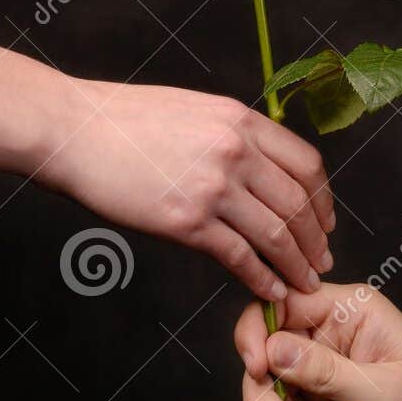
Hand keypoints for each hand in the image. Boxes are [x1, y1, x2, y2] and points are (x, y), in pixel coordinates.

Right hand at [41, 81, 334, 300]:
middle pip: (298, 203)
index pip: (306, 164)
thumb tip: (260, 164)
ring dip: (296, 265)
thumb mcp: (193, 110)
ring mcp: (213, 187)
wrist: (75, 131)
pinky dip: (262, 278)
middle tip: (322, 262)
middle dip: (316, 239)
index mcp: (240, 120)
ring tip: (304, 284)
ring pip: (276, 234)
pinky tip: (271, 291)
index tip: (326, 221)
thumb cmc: (123, 121)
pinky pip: (240, 257)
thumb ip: (231, 134)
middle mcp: (235, 151)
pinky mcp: (186, 221)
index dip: (323, 199)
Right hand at [235, 283, 401, 400]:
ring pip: (268, 391)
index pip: (283, 303)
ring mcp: (320, 375)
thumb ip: (324, 371)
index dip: (259, 332)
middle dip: (269, 397)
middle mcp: (328, 337)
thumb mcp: (382, 390)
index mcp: (349, 311)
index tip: (258, 370)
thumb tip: (272, 348)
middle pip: (266, 353)